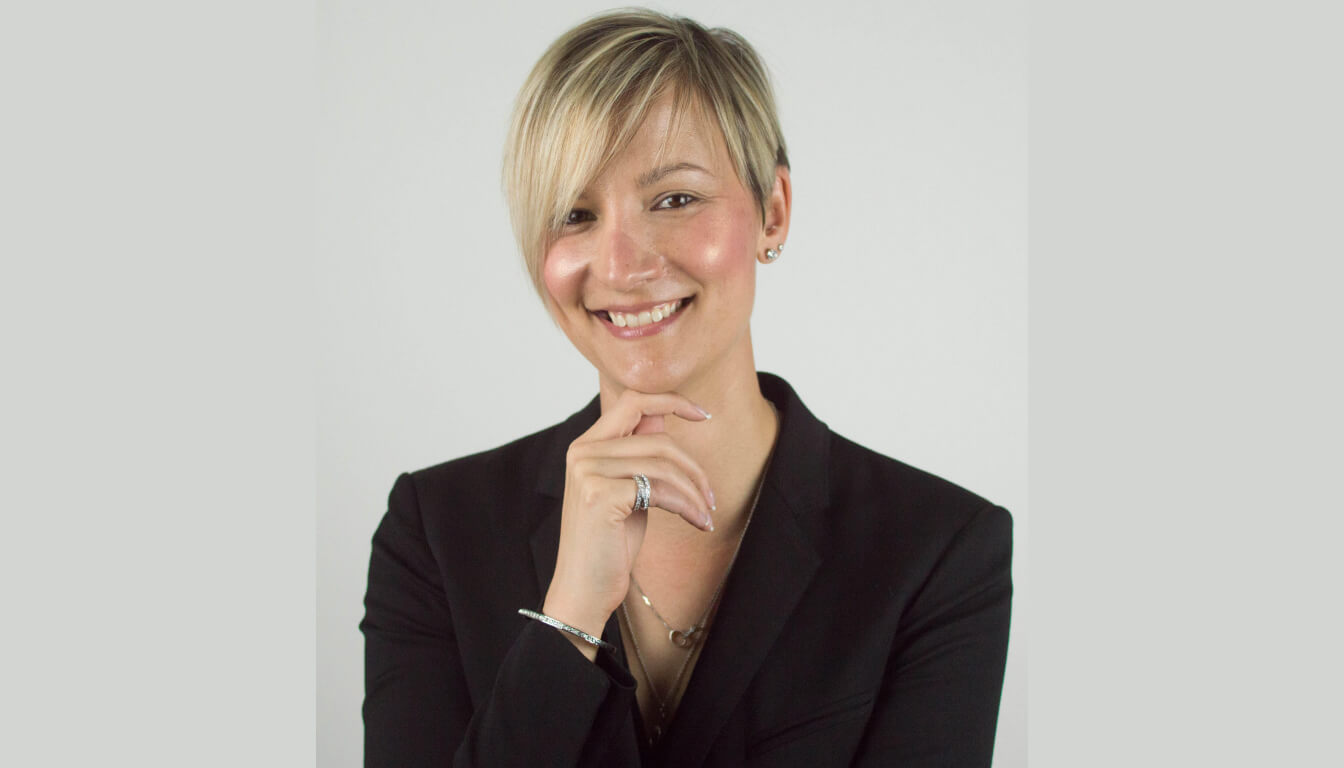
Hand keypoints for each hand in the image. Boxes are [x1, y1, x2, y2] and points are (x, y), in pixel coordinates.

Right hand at [542, 389, 715, 653]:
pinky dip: (687, 506)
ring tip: (707, 514)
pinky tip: (699, 523)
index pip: (633, 401)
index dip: (671, 401)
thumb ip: (638, 455)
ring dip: (695, 491)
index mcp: (586, 446)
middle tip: (710, 495)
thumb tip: (663, 416)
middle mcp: (583, 452)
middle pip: (658, 437)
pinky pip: (661, 489)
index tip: (703, 415)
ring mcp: (588, 472)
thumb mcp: (627, 492)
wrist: (584, 590)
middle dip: (693, 465)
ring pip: (663, 464)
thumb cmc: (609, 545)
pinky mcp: (601, 495)